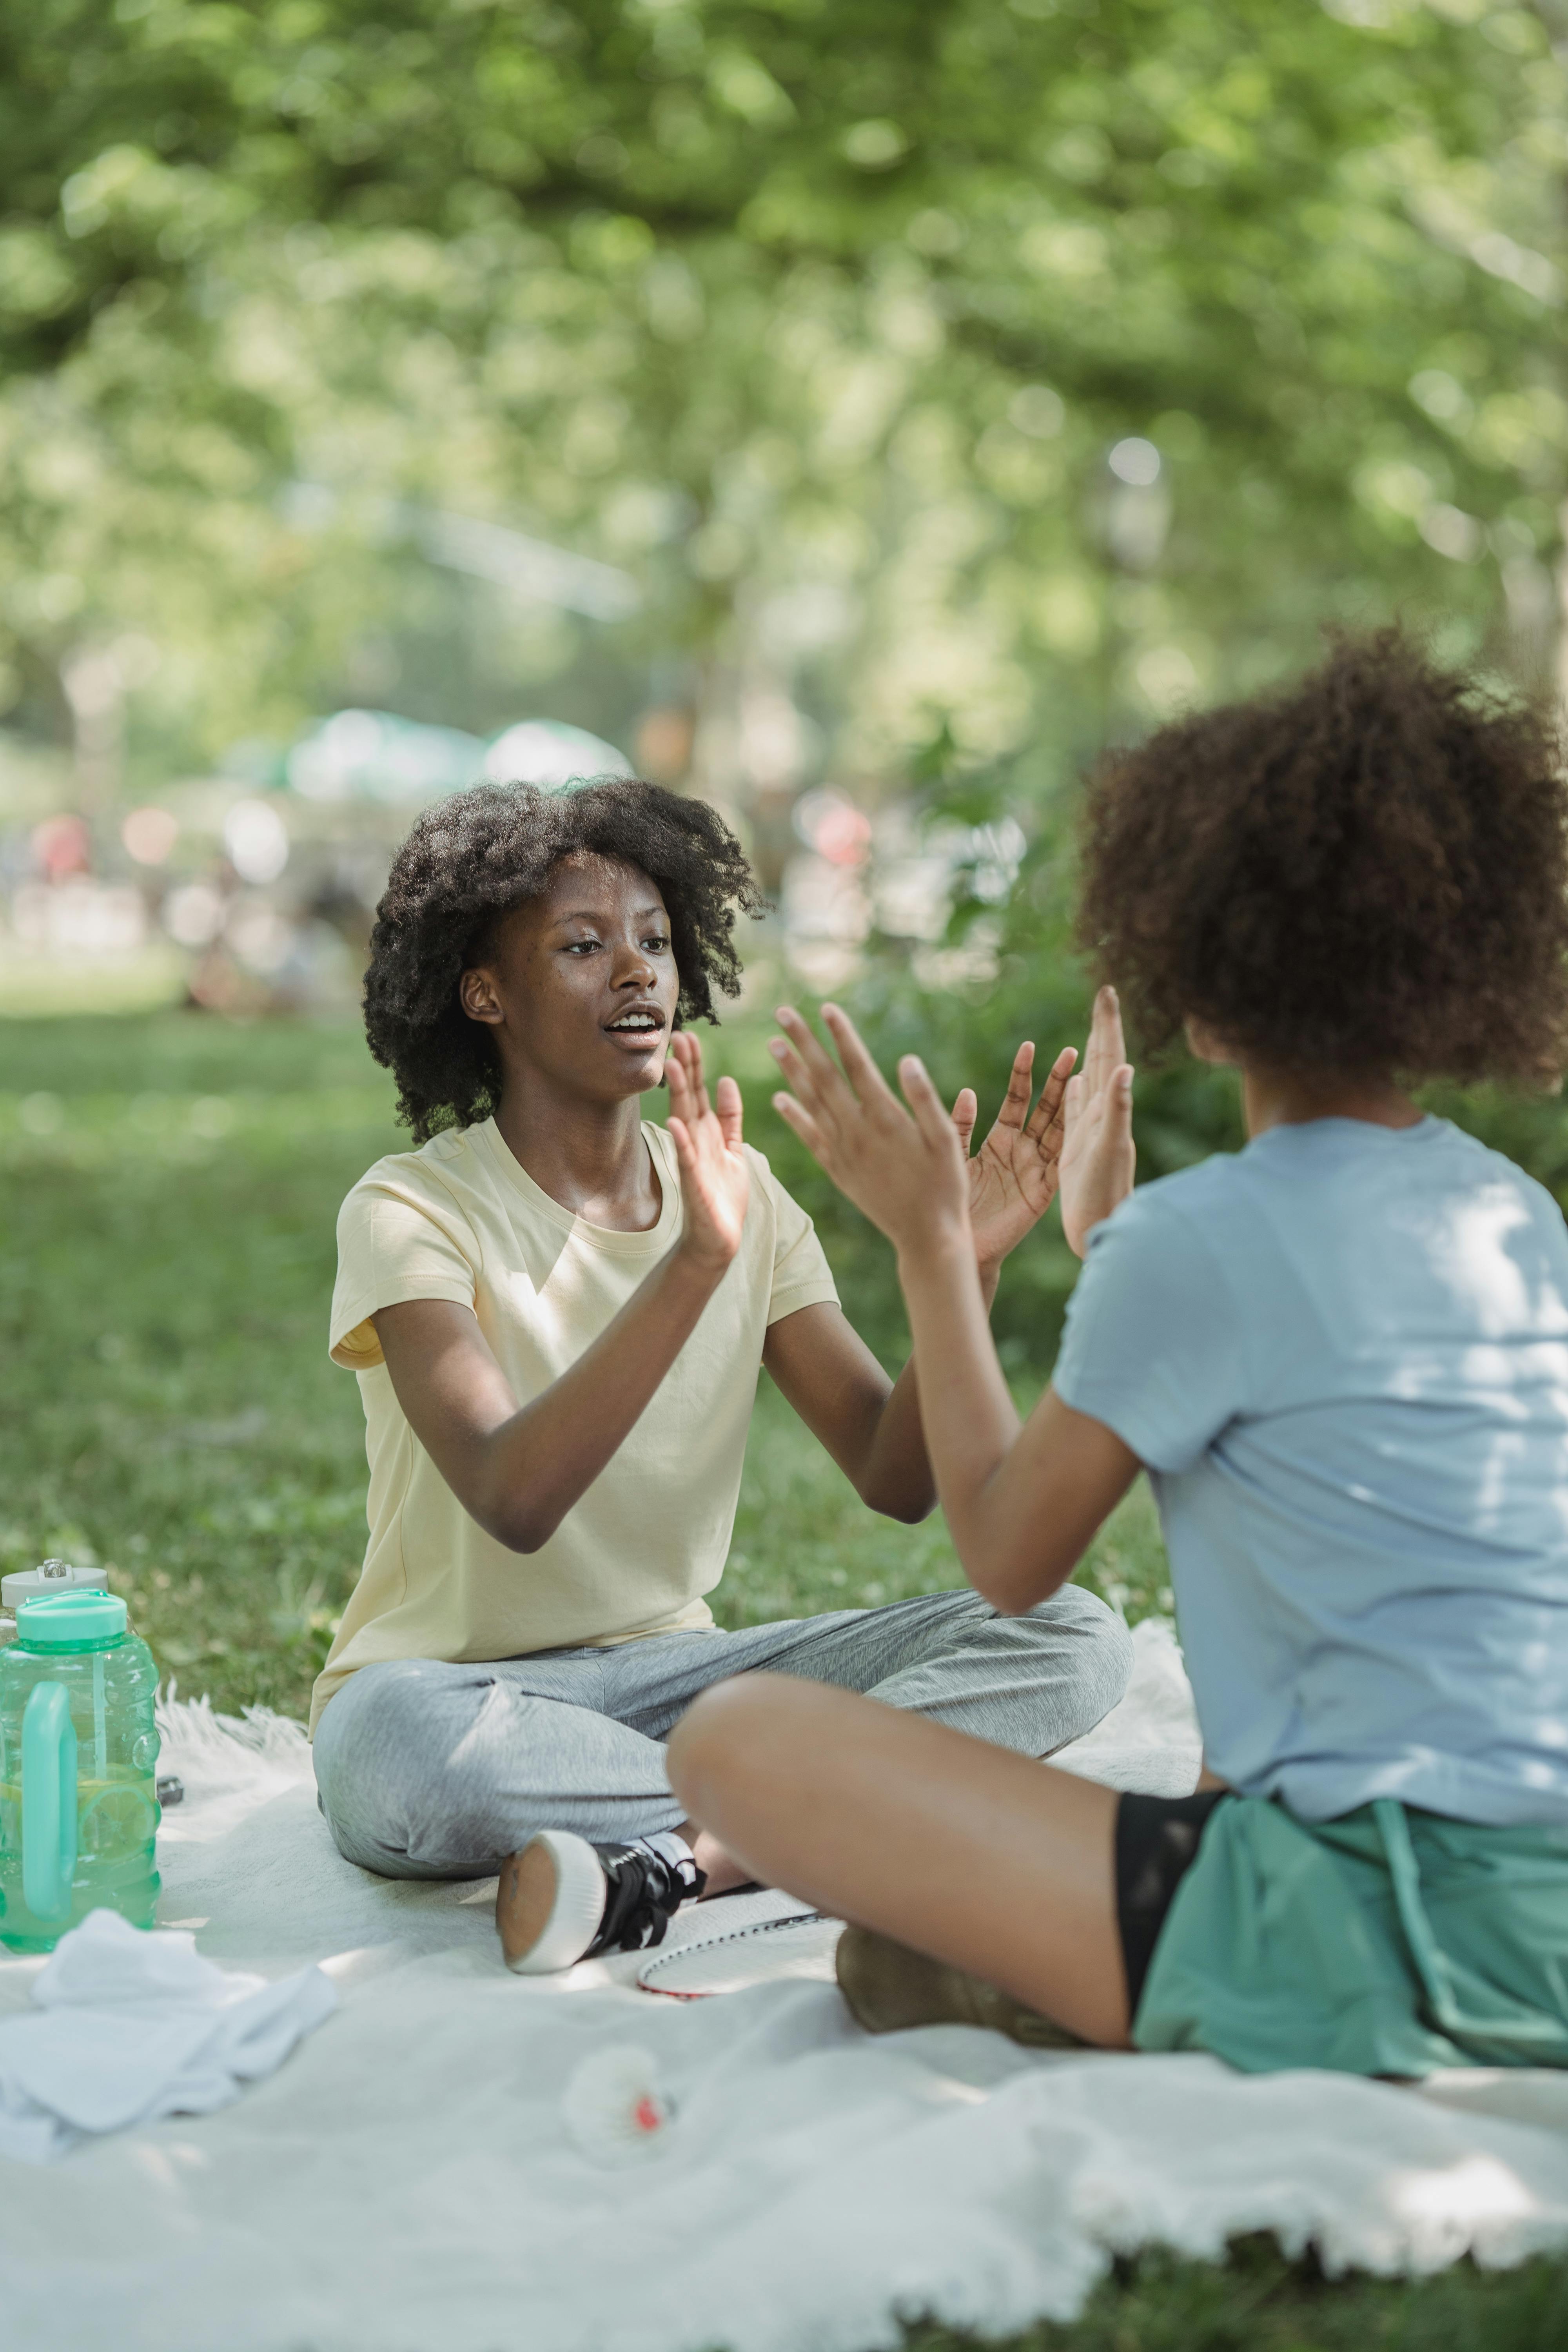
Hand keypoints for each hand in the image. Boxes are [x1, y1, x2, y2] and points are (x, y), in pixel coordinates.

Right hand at [666, 1031, 749, 1273]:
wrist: (718, 1239)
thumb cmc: (723, 1196)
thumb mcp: (733, 1149)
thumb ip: (730, 1118)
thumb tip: (727, 1081)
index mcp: (706, 1132)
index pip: (698, 1090)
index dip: (695, 1064)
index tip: (690, 1036)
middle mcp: (696, 1141)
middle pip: (688, 1097)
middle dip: (685, 1068)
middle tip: (679, 1035)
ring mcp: (693, 1161)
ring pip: (684, 1121)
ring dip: (678, 1095)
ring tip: (673, 1066)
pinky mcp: (694, 1184)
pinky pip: (688, 1159)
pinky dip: (682, 1142)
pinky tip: (676, 1123)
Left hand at [769, 1004, 969, 1260]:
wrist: (926, 1237)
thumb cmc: (946, 1186)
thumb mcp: (947, 1140)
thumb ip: (924, 1099)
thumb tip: (906, 1059)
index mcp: (886, 1118)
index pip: (857, 1066)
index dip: (841, 1034)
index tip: (826, 1007)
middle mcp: (858, 1131)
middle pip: (824, 1077)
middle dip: (804, 1042)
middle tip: (783, 1012)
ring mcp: (844, 1152)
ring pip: (811, 1103)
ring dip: (792, 1071)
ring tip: (774, 1043)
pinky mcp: (838, 1171)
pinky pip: (810, 1138)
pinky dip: (793, 1117)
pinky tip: (779, 1099)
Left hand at [953, 1040, 1077, 1271]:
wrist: (960, 1244)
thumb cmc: (952, 1202)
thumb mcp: (952, 1156)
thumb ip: (960, 1126)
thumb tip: (969, 1092)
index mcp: (1001, 1140)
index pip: (1016, 1100)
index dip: (1022, 1074)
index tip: (1028, 1046)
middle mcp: (1022, 1151)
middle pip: (1044, 1109)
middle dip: (1057, 1081)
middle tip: (1070, 1051)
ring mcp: (1035, 1170)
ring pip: (1057, 1130)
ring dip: (1069, 1104)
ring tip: (1081, 1074)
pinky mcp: (1042, 1192)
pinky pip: (1059, 1164)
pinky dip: (1070, 1143)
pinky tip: (1081, 1122)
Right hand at [1058, 986, 1135, 1256]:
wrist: (1101, 1232)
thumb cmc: (1104, 1197)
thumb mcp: (1109, 1151)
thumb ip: (1117, 1111)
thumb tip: (1124, 1068)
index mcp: (1109, 1111)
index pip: (1109, 1057)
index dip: (1108, 1023)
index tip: (1107, 990)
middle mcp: (1103, 1116)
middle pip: (1102, 1061)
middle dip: (1102, 1027)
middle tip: (1103, 994)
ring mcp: (1091, 1130)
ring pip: (1090, 1082)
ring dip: (1089, 1054)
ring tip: (1089, 1029)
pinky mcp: (1078, 1146)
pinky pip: (1076, 1108)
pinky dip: (1075, 1088)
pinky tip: (1076, 1080)